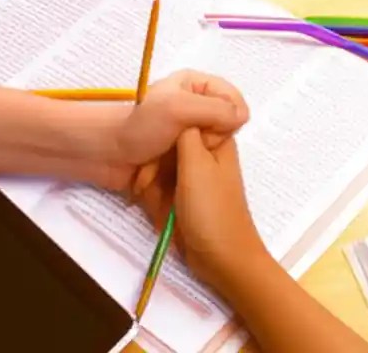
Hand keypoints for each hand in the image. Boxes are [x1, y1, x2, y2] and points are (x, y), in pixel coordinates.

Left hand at [95, 70, 249, 191]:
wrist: (106, 155)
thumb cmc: (140, 127)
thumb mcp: (179, 108)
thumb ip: (215, 109)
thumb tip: (242, 118)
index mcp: (196, 84)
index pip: (233, 98)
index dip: (229, 115)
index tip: (215, 129)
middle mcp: (196, 103)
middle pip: (228, 120)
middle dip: (218, 135)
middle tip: (197, 143)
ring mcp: (190, 129)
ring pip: (218, 141)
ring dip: (208, 151)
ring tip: (188, 157)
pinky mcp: (184, 150)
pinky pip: (206, 156)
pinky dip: (201, 162)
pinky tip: (188, 167)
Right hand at [135, 132, 269, 289]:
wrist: (221, 259)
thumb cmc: (212, 209)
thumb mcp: (197, 165)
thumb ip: (187, 134)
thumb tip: (181, 108)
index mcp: (215, 142)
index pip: (183, 120)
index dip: (164, 131)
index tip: (150, 146)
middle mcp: (203, 156)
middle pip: (167, 145)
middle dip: (152, 164)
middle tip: (146, 182)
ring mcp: (191, 179)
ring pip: (159, 168)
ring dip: (150, 184)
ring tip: (150, 199)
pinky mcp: (182, 198)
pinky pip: (160, 189)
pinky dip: (153, 198)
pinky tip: (152, 209)